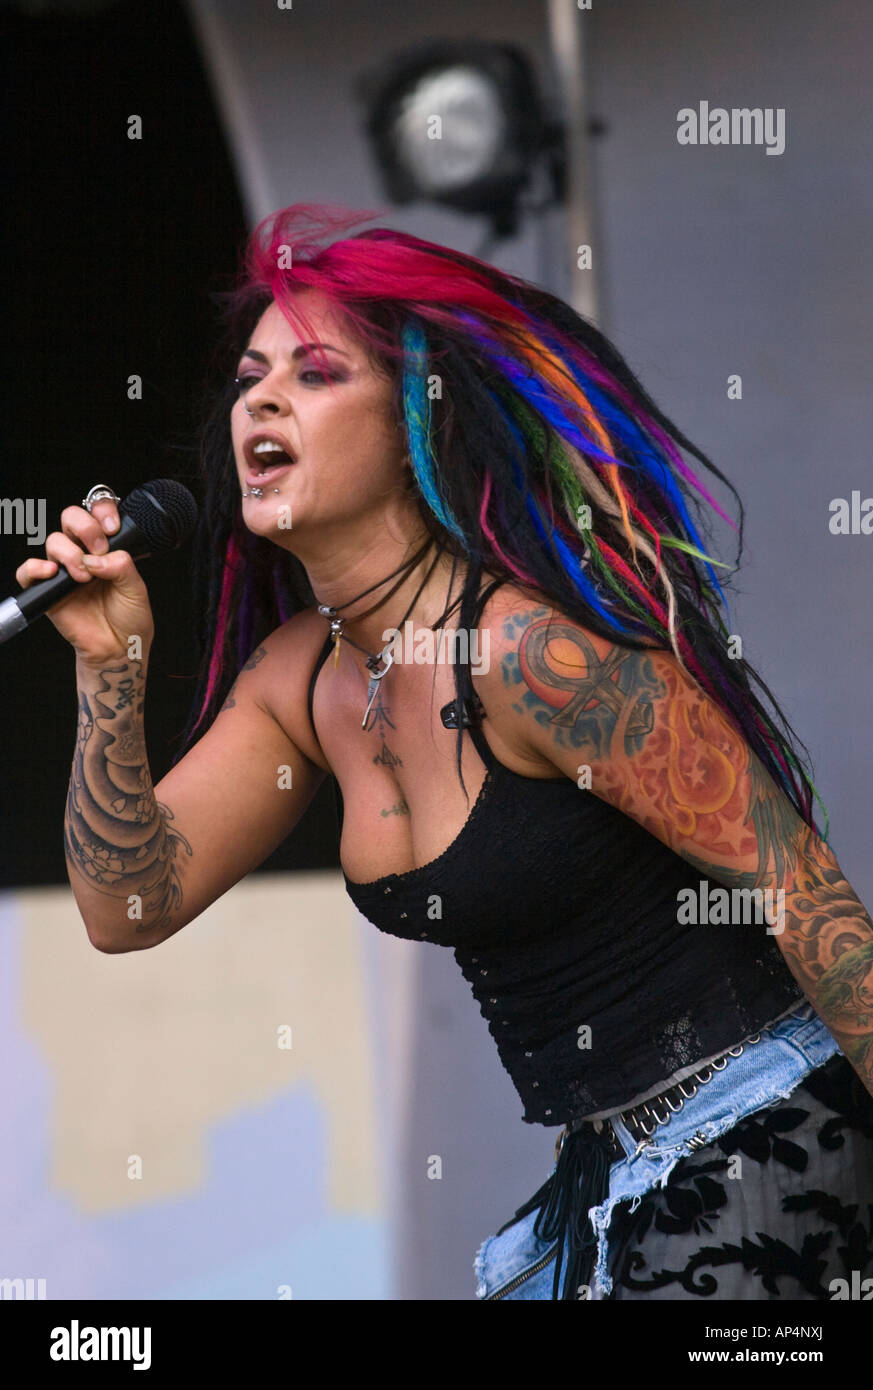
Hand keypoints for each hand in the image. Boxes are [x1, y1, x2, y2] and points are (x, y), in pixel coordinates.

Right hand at [14, 496, 154, 665]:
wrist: (118, 648)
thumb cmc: (129, 617)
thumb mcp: (136, 588)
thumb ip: (122, 566)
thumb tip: (98, 558)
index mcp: (106, 548)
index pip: (97, 513)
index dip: (102, 511)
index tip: (113, 528)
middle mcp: (84, 553)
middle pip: (70, 518)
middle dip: (85, 527)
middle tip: (99, 549)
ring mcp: (64, 570)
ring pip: (54, 541)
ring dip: (70, 554)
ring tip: (86, 577)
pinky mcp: (48, 590)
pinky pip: (28, 571)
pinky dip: (36, 568)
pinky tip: (53, 573)